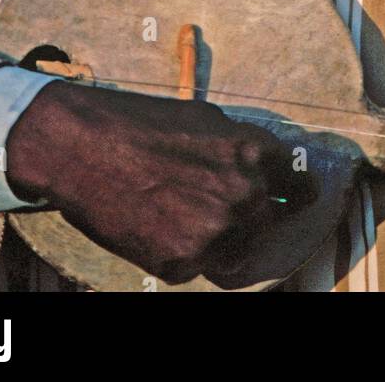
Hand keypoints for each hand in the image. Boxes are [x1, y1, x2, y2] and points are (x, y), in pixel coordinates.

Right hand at [4, 81, 309, 286]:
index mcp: (251, 153)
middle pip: (271, 219)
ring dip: (225, 239)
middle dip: (255, 215)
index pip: (297, 182)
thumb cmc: (137, 124)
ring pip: (239, 249)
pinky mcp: (182, 264)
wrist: (82, 148)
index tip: (302, 197)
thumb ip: (237, 145)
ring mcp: (215, 233)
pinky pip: (200, 265)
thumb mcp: (202, 118)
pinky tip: (159, 225)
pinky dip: (186, 252)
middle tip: (224, 208)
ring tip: (185, 215)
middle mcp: (243, 195)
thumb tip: (260, 162)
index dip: (298, 190)